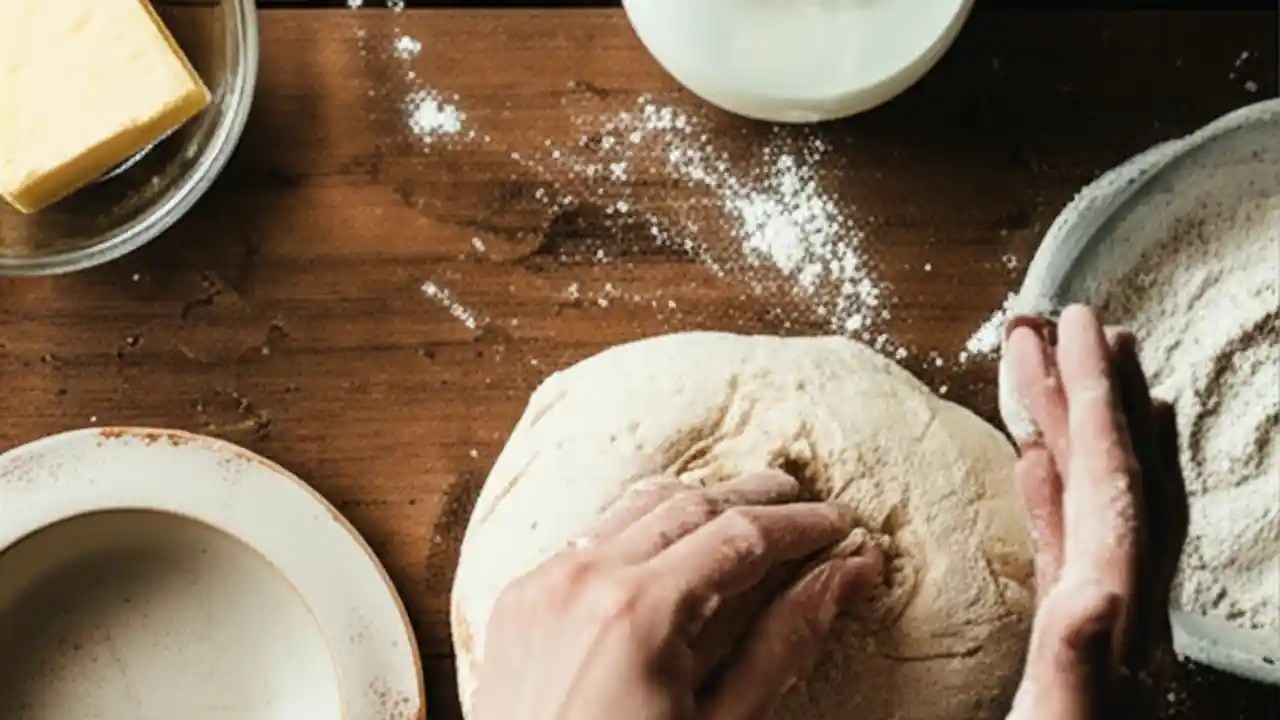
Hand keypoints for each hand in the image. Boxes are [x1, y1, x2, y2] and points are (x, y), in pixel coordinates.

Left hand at [471, 471, 882, 719]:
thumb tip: (844, 574)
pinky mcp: (519, 597)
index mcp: (639, 612)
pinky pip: (592, 538)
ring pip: (637, 508)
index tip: (841, 524)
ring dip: (699, 504)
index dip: (800, 525)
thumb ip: (784, 643)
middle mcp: (585, 579)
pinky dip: (643, 529)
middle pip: (690, 506)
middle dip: (755, 499)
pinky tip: (675, 547)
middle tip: (805, 502)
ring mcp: (543, 583)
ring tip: (749, 512)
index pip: (740, 535)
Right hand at [1003, 305, 1187, 718]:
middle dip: (1091, 390)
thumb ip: (1077, 669)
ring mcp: (1096, 618)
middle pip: (1117, 473)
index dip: (1093, 400)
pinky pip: (1067, 542)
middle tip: (1063, 320)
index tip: (1074, 329)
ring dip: (1072, 428)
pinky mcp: (1067, 638)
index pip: (1111, 484)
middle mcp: (1118, 606)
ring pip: (1093, 500)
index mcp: (1114, 617)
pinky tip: (1031, 462)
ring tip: (1049, 368)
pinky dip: (1050, 490)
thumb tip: (1092, 594)